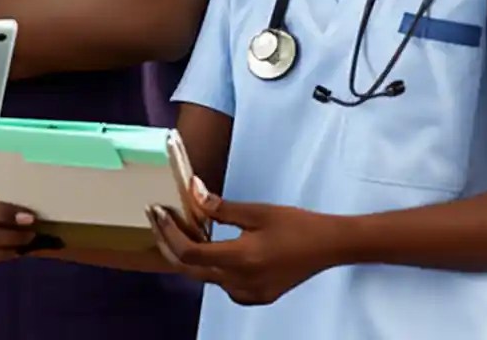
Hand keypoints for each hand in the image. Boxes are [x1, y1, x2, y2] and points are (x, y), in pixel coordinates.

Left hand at [147, 181, 343, 305]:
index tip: (157, 212)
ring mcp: (249, 294)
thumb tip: (193, 191)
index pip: (189, 252)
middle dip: (169, 244)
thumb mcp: (257, 211)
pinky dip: (211, 267)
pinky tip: (212, 248)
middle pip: (190, 269)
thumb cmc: (296, 225)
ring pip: (205, 278)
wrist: (330, 246)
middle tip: (159, 220)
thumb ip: (220, 207)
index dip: (167, 233)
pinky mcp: (257, 296)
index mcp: (240, 260)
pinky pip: (223, 285)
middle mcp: (240, 283)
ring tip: (181, 228)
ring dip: (190, 255)